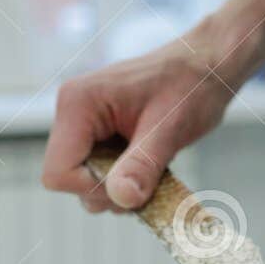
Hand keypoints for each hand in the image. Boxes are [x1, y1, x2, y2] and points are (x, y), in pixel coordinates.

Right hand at [41, 30, 242, 212]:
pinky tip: (149, 161)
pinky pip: (100, 175)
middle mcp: (72, 113)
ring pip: (85, 183)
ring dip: (122, 187)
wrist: (207, 65)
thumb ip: (143, 164)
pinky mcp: (97, 135)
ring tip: (154, 162)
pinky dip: (126, 180)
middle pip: (69, 181)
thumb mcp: (170, 127)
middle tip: (151, 173)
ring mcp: (83, 125)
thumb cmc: (192, 85)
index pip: (57, 173)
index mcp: (78, 104)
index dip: (93, 189)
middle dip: (111, 190)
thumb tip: (122, 198)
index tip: (134, 182)